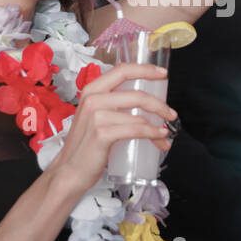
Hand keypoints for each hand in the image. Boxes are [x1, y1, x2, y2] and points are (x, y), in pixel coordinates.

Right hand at [46, 63, 176, 196]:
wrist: (69, 171)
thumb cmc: (85, 147)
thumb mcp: (96, 118)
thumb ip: (114, 107)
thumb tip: (145, 106)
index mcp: (92, 91)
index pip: (122, 70)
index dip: (145, 70)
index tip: (162, 74)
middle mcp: (93, 99)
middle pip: (136, 94)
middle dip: (159, 104)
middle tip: (171, 113)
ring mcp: (96, 116)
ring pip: (139, 116)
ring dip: (158, 125)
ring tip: (165, 134)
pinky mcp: (102, 133)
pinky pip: (136, 130)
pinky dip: (152, 133)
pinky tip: (159, 136)